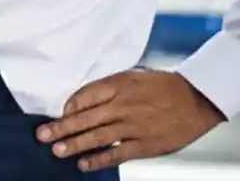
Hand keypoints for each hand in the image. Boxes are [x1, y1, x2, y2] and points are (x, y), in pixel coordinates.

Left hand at [36, 68, 225, 171]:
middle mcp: (122, 105)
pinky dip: (99, 160)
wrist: (197, 99)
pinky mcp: (145, 145)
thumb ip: (107, 88)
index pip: (83, 96)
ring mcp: (133, 126)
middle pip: (84, 117)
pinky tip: (84, 164)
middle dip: (60, 127)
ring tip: (56, 150)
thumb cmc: (162, 86)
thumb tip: (80, 102)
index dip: (68, 107)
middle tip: (41, 135)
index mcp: (118, 85)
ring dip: (74, 144)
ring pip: (97, 137)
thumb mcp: (132, 76)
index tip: (58, 115)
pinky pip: (117, 153)